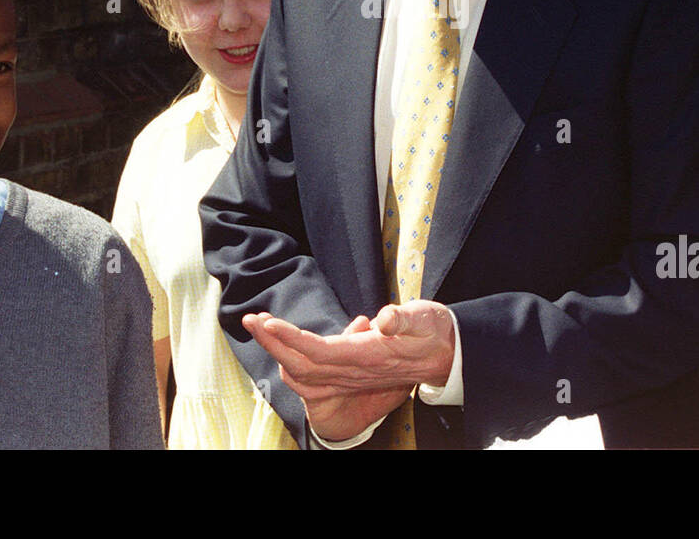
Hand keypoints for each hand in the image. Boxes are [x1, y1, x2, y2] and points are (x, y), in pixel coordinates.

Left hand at [242, 300, 456, 442]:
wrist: (447, 356)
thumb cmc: (434, 331)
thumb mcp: (425, 317)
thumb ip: (405, 318)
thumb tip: (385, 318)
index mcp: (368, 355)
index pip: (320, 351)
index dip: (291, 339)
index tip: (269, 322)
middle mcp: (355, 371)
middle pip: (303, 365)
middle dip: (273, 343)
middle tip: (251, 319)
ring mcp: (352, 378)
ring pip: (304, 375)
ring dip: (278, 353)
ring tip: (261, 328)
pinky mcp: (352, 377)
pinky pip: (314, 381)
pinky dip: (293, 368)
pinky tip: (284, 350)